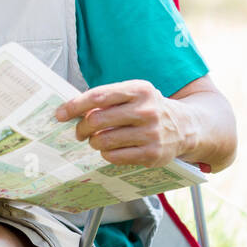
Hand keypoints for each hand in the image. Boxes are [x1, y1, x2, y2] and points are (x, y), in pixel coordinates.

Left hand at [54, 79, 191, 167]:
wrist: (186, 126)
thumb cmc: (150, 108)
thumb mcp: (134, 94)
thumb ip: (107, 98)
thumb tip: (72, 110)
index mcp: (139, 90)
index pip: (98, 96)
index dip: (75, 106)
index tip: (60, 114)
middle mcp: (146, 110)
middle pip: (97, 120)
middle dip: (81, 128)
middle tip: (80, 132)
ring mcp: (151, 133)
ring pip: (103, 140)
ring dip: (94, 142)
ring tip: (97, 140)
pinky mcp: (152, 154)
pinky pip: (115, 157)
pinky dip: (107, 154)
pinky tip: (111, 149)